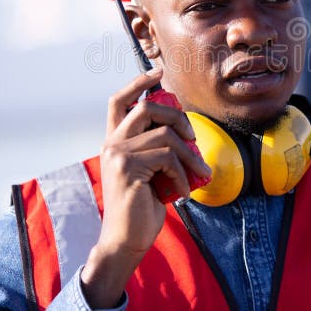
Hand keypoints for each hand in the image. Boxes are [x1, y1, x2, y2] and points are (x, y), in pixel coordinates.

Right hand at [80, 67, 210, 306]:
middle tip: (192, 136)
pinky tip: (185, 190)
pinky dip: (184, 174)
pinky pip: (168, 158)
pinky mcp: (128, 168)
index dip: (138, 83)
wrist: (126, 239)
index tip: (159, 72)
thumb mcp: (149, 171)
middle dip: (177, 117)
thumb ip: (155, 149)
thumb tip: (184, 131)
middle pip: (147, 109)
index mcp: (114, 141)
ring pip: (165, 136)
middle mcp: (111, 144)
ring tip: (198, 171)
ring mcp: (117, 154)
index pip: (119, 101)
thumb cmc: (141, 206)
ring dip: (189, 154)